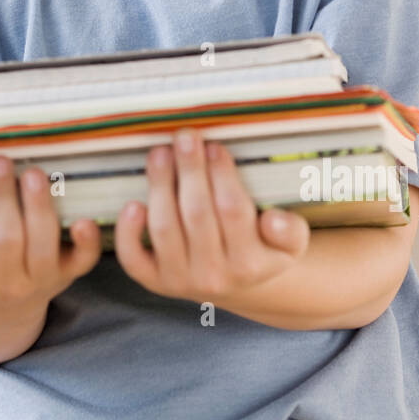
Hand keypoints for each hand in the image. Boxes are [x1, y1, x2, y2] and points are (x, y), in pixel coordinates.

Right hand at [0, 155, 102, 311]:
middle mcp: (4, 284)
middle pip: (6, 242)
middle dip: (3, 199)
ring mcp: (38, 281)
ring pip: (42, 248)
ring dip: (39, 208)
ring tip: (32, 172)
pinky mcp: (66, 277)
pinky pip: (82, 264)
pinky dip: (87, 243)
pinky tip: (85, 217)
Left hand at [114, 129, 310, 304]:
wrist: (234, 283)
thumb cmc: (261, 247)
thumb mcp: (289, 242)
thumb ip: (290, 230)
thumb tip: (272, 220)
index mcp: (251, 264)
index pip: (233, 211)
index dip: (221, 175)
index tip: (216, 146)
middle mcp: (214, 276)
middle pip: (196, 215)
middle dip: (189, 170)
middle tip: (185, 136)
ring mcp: (180, 280)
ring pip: (164, 230)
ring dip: (159, 186)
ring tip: (161, 153)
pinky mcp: (153, 281)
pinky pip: (133, 260)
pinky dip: (128, 233)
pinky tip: (132, 203)